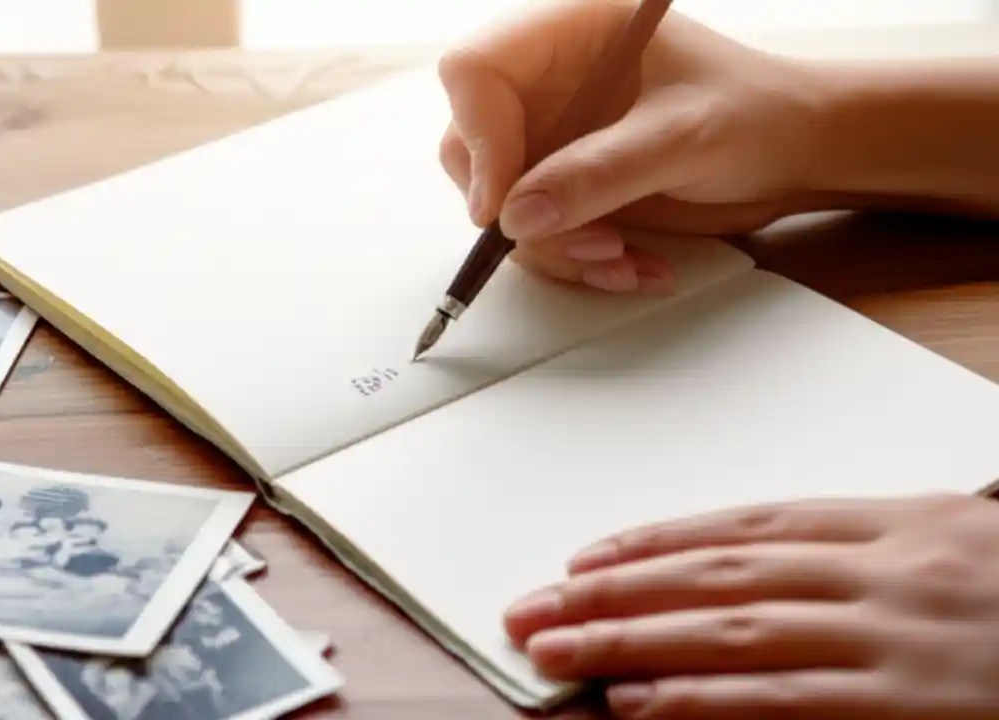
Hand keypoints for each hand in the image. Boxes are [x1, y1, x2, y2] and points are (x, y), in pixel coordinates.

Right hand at [437, 0, 834, 292]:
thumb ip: (599, 173)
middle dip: (521, 209)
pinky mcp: (564, 182)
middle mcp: (547, 80)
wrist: (797, 154)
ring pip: (500, 201)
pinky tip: (633, 265)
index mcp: (567, 32)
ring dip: (556, 247)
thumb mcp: (684, 139)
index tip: (503, 205)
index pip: (475, 70)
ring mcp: (552, 134)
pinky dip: (577, 259)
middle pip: (471, 144)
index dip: (478, 135)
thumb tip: (517, 217)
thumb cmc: (758, 115)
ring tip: (624, 259)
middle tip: (587, 242)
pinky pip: (535, 230)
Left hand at [504, 494, 998, 718]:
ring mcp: (896, 633)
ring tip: (558, 648)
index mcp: (893, 522)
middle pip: (715, 576)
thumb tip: (756, 570)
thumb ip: (863, 552)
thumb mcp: (958, 544)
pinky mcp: (914, 701)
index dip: (655, 543)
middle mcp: (883, 568)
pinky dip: (705, 700)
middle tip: (532, 607)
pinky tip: (641, 701)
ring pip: (730, 632)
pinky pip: (786, 700)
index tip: (587, 558)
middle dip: (613, 592)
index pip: (743, 528)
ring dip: (631, 641)